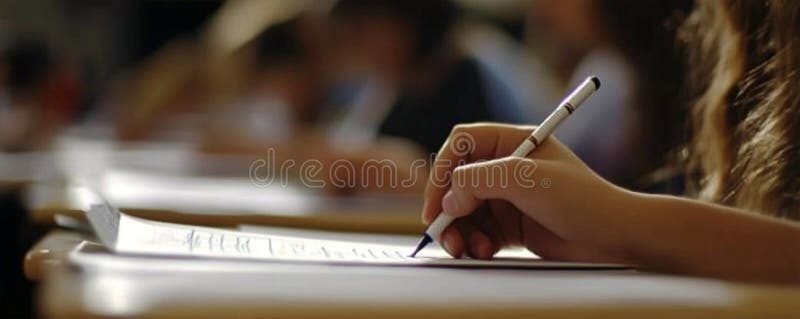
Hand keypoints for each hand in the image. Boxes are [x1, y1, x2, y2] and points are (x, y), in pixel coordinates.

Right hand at [422, 123, 632, 261]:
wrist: (614, 237)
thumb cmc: (583, 200)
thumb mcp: (528, 180)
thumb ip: (480, 180)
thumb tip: (449, 199)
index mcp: (513, 141)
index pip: (461, 144)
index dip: (443, 170)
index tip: (438, 201)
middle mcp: (506, 166)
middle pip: (456, 180)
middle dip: (446, 208)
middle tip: (442, 233)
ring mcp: (507, 195)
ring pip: (463, 209)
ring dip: (457, 230)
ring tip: (464, 249)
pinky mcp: (510, 224)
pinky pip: (477, 230)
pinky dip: (473, 242)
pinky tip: (484, 251)